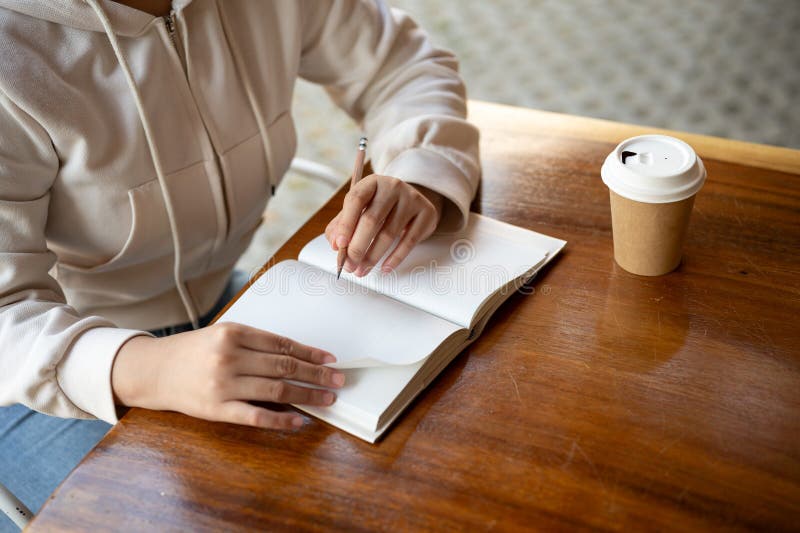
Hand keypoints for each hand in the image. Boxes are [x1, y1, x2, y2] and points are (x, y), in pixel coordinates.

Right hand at [111, 323, 344, 428]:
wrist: (155, 370)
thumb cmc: (194, 351)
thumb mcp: (224, 335)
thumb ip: (257, 343)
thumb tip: (298, 356)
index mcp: (234, 333)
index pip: (283, 344)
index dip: (311, 353)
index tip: (330, 360)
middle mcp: (230, 356)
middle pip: (285, 366)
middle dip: (317, 374)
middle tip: (338, 379)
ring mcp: (224, 384)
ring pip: (276, 389)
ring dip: (307, 394)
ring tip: (327, 398)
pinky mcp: (217, 409)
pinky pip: (256, 416)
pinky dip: (281, 419)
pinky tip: (299, 421)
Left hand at [325, 175, 442, 275]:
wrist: (413, 201)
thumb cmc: (381, 207)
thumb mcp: (360, 209)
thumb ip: (342, 224)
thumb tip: (335, 244)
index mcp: (372, 183)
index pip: (355, 200)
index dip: (345, 224)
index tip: (339, 245)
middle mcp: (392, 187)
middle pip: (371, 219)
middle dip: (357, 247)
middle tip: (350, 265)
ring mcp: (411, 198)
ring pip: (389, 233)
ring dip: (373, 256)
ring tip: (363, 270)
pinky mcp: (426, 213)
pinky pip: (410, 240)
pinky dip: (396, 258)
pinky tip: (385, 268)